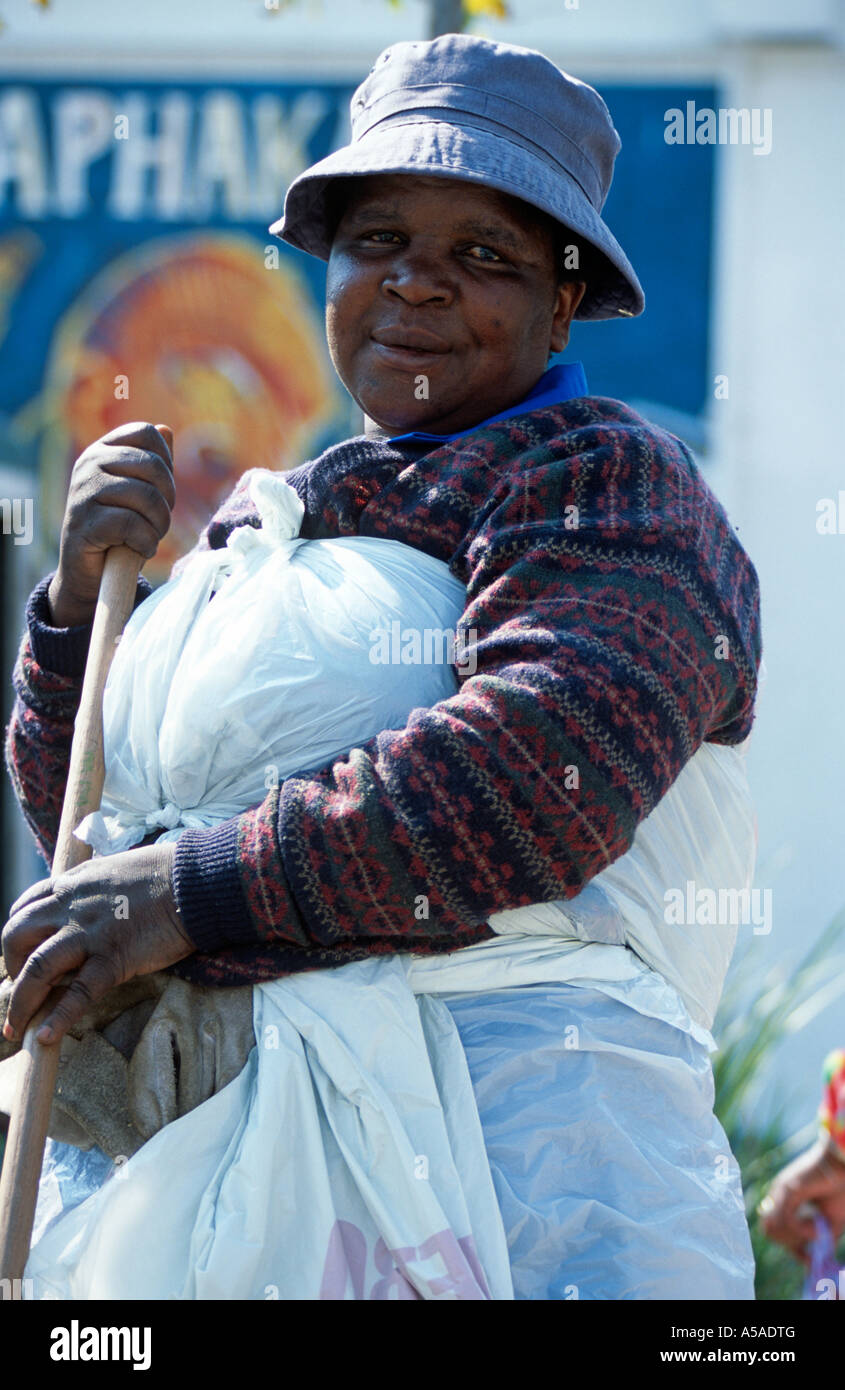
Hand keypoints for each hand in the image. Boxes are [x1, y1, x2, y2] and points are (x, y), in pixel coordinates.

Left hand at [1, 842, 193, 1045]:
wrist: (195, 881)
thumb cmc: (166, 872)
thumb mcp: (116, 868)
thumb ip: (95, 886)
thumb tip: (93, 900)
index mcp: (73, 883)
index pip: (25, 905)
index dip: (17, 932)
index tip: (21, 952)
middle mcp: (72, 906)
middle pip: (17, 935)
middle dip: (10, 966)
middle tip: (21, 987)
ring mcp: (90, 933)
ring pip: (37, 968)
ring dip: (21, 1002)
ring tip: (16, 1027)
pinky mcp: (114, 958)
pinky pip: (78, 993)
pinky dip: (59, 1018)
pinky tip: (45, 1037)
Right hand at [48, 422, 174, 627]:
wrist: (90, 571)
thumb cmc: (120, 529)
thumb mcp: (138, 492)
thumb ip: (151, 463)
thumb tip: (164, 430)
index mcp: (102, 450)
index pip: (145, 433)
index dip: (165, 462)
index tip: (160, 490)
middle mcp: (89, 464)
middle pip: (152, 465)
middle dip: (166, 499)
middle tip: (158, 521)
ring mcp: (83, 492)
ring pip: (146, 496)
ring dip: (158, 525)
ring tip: (150, 536)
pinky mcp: (84, 523)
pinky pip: (132, 525)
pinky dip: (146, 543)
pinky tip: (140, 549)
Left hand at [759, 1137, 844, 1263]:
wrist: (844, 1165)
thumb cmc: (840, 1189)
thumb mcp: (830, 1222)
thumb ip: (820, 1240)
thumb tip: (812, 1263)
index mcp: (785, 1203)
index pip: (774, 1231)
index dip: (791, 1247)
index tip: (809, 1258)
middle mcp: (778, 1197)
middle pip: (770, 1232)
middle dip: (792, 1244)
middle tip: (814, 1242)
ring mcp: (780, 1192)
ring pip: (773, 1229)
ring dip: (796, 1238)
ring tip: (817, 1229)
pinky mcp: (788, 1189)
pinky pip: (786, 1220)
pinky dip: (802, 1229)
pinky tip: (817, 1223)